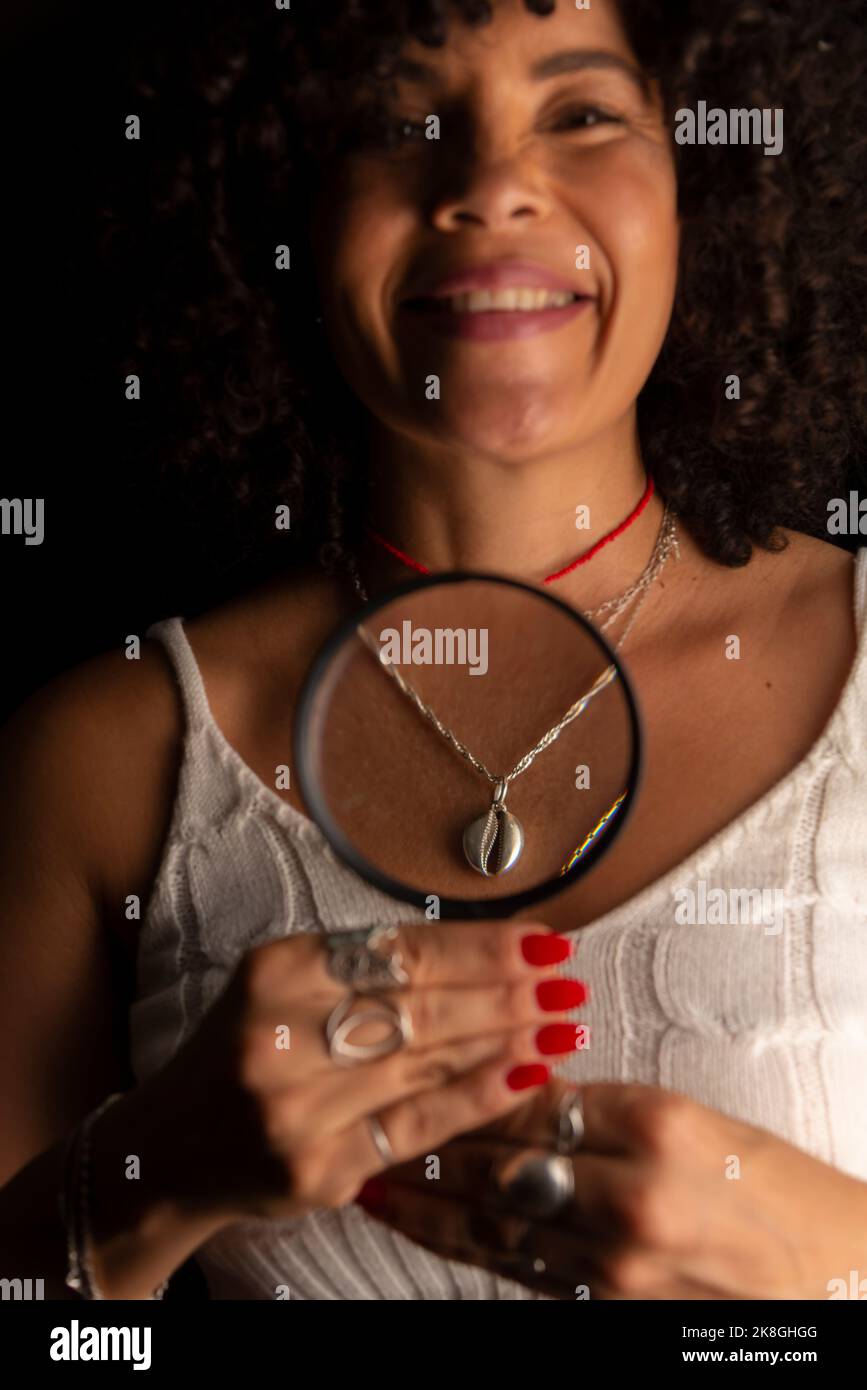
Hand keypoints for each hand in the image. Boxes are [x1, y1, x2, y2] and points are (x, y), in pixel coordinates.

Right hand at [117, 923, 586, 1227]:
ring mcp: (298, 1107)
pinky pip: (417, 1124)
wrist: (171, 1148)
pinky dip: (477, 1097)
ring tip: (564, 1022)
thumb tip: (484, 952)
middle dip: (507, 991)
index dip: (480, 946)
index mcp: (276, 971)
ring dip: (507, 1040)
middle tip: (569, 979)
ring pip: (426, 1062)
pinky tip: (527, 1075)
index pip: (401, 950)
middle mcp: (281, 1034)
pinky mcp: (317, 1167)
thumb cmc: (247, 1050)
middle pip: (421, 1005)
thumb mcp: (285, 987)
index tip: (541, 939)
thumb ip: (366, 968)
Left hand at [355, 1079, 866, 1298]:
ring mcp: (615, 1265)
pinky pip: (515, 1270)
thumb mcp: (691, 1120)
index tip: (416, 1064)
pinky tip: (419, 1225)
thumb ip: (598, 1105)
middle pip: (498, 1159)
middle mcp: (629, 1195)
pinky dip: (457, 1245)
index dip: (464, 1079)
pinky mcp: (605, 1311)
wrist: (829, 1281)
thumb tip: (516, 1078)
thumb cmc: (770, 1190)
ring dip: (423, 1197)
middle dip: (426, 1138)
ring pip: (492, 1221)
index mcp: (654, 1124)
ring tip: (367, 1172)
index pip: (529, 1094)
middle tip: (365, 1114)